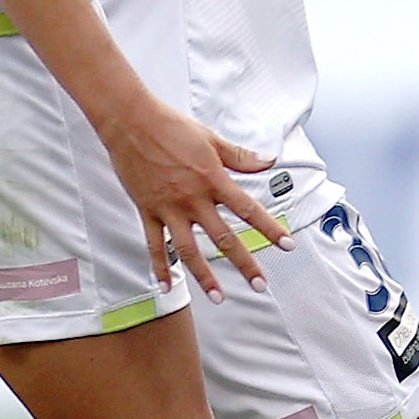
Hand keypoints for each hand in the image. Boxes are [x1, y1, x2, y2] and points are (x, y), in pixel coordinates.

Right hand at [97, 95, 283, 295]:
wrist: (131, 122)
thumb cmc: (170, 126)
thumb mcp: (211, 139)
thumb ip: (241, 156)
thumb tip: (270, 161)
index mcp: (213, 180)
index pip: (248, 209)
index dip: (270, 228)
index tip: (286, 245)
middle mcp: (193, 199)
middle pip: (223, 237)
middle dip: (244, 262)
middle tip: (260, 284)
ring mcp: (169, 208)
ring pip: (189, 250)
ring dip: (204, 276)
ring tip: (218, 297)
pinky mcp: (148, 211)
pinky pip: (155, 245)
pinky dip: (161, 267)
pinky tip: (167, 285)